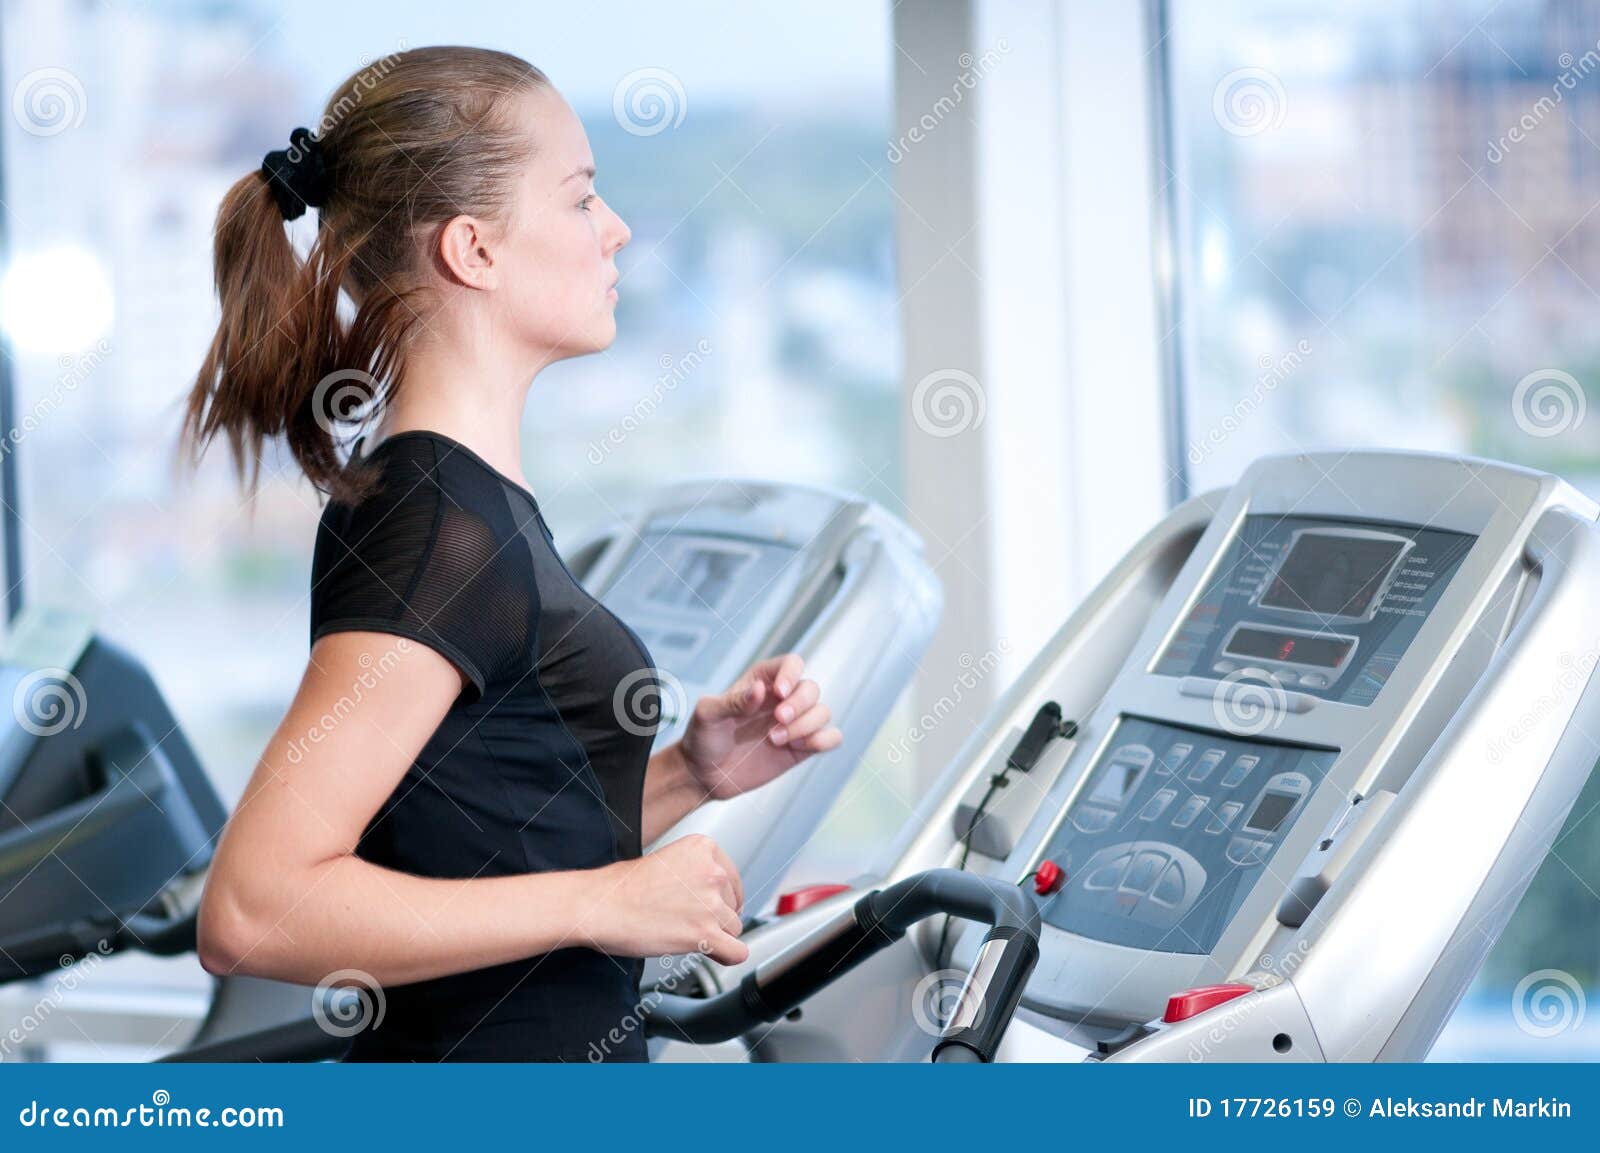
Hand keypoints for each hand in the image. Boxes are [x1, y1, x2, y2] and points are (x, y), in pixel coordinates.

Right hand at [577, 834, 748, 964]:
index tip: (706, 905)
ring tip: (685, 934)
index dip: (719, 896)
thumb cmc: (622, 887)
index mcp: (703, 849)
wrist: (600, 906)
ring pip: (734, 928)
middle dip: (715, 915)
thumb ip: (694, 872)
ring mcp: (711, 903)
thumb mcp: (666, 861)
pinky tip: (714, 953)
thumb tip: (713, 893)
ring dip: (715, 935)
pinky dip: (726, 956)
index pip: (731, 879)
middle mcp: (713, 872)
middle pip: (733, 904)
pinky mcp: (705, 933)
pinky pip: (736, 952)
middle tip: (686, 920)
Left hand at [678, 653, 843, 800]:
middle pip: (811, 688)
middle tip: (778, 720)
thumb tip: (761, 689)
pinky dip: (824, 740)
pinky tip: (799, 747)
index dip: (792, 674)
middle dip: (799, 704)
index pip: (792, 663)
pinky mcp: (802, 748)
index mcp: (762, 681)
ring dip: (805, 726)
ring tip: (775, 739)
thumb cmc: (703, 737)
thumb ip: (733, 701)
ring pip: (823, 712)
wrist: (704, 774)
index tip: (779, 693)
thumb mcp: (707, 715)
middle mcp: (782, 700)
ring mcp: (794, 724)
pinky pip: (831, 737)